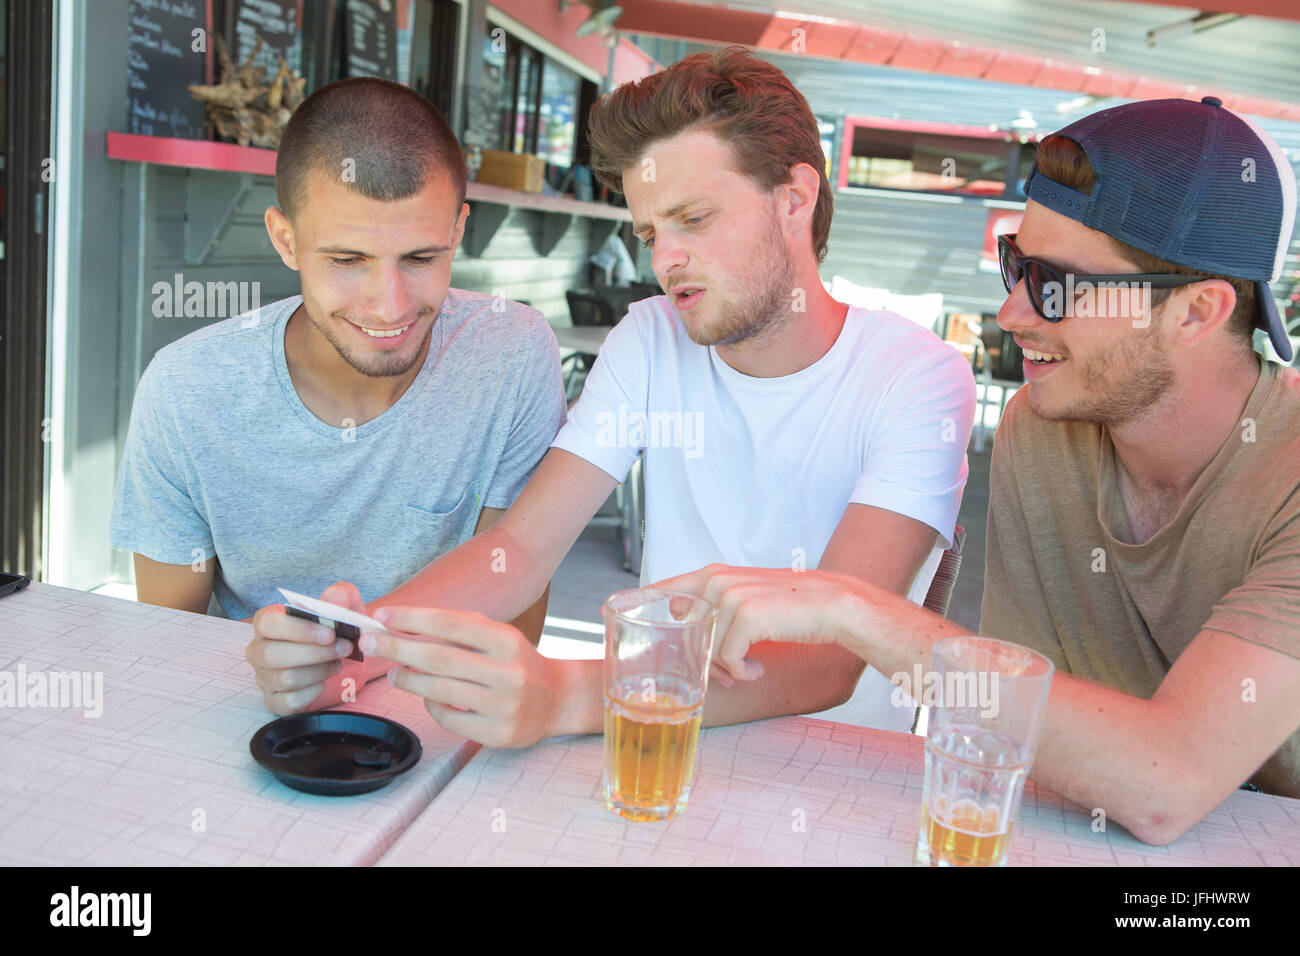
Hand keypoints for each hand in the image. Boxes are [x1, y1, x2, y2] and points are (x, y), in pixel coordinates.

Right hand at [246, 581, 363, 714]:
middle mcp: (259, 650)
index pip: (267, 623)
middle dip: (313, 653)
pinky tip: (324, 682)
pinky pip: (289, 702)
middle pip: (272, 655)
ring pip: (285, 678)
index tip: (329, 633)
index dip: (297, 629)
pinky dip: (312, 692)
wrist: (347, 655)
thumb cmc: (338, 628)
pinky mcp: (275, 700)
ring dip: (319, 671)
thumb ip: (340, 595)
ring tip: (337, 662)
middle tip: (343, 648)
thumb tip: (333, 598)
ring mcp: (265, 677)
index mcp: (268, 623)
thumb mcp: (345, 605)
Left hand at [360, 606, 564, 748]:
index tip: (382, 616)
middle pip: (439, 658)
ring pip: (439, 690)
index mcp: (508, 640)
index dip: (413, 618)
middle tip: (369, 643)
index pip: (452, 624)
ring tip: (392, 672)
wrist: (558, 700)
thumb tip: (406, 626)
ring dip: (407, 679)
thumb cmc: (519, 663)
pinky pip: (448, 717)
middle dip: (397, 647)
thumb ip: (461, 630)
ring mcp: (503, 705)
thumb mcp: (500, 637)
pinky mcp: (497, 733)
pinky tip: (426, 695)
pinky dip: (430, 704)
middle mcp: (508, 672)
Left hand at [651, 564, 872, 681]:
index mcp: (715, 574)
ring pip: (708, 649)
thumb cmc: (791, 607)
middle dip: (703, 661)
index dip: (641, 602)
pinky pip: (729, 659)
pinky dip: (742, 672)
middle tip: (728, 674)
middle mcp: (718, 581)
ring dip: (727, 670)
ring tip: (749, 670)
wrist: (832, 605)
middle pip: (687, 632)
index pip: (667, 588)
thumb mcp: (748, 598)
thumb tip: (693, 640)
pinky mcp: (748, 617)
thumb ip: (717, 609)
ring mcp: (732, 597)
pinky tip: (757, 670)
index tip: (609, 611)